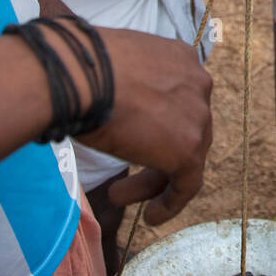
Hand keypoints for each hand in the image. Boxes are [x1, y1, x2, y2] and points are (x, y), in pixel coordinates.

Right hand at [80, 28, 212, 224]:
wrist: (78, 74)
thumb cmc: (78, 66)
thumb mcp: (110, 67)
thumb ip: (123, 82)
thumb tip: (105, 96)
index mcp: (178, 57)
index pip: (176, 97)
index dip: (156, 123)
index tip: (133, 138)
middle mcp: (196, 83)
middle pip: (182, 127)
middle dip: (153, 152)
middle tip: (121, 172)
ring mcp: (197, 116)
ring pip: (184, 156)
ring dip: (152, 180)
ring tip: (117, 196)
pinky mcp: (188, 149)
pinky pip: (187, 184)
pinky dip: (170, 202)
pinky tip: (151, 217)